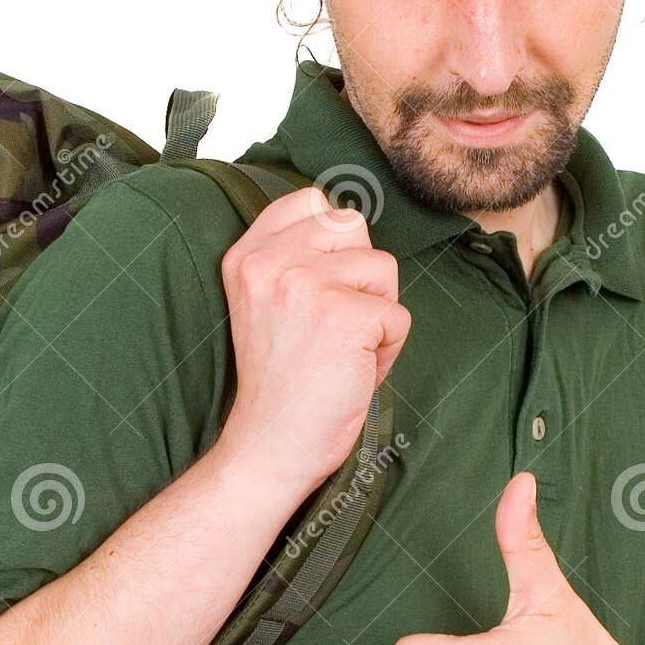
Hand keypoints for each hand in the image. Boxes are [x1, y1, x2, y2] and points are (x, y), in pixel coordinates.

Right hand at [214, 185, 410, 496]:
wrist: (269, 443)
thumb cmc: (280, 379)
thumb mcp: (265, 300)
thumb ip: (294, 255)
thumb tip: (350, 223)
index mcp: (246, 255)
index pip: (310, 201)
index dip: (333, 242)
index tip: (318, 288)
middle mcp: (270, 262)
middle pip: (353, 228)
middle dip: (359, 276)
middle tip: (331, 325)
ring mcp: (305, 285)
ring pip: (382, 269)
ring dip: (376, 313)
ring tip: (342, 350)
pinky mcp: (344, 315)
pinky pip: (398, 315)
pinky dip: (388, 349)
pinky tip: (353, 371)